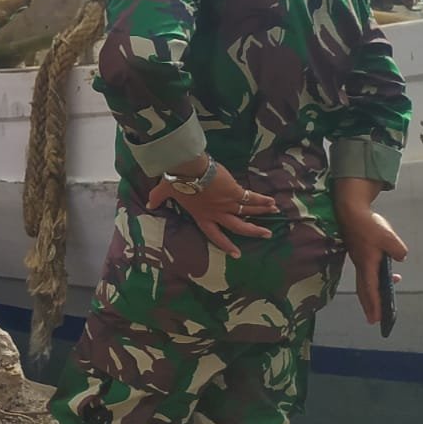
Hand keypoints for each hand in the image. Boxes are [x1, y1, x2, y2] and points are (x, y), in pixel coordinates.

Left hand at [147, 159, 278, 257]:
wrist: (189, 169)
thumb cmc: (176, 180)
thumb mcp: (165, 191)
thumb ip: (158, 198)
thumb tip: (148, 204)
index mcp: (201, 216)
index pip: (214, 235)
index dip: (225, 244)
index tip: (236, 254)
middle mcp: (217, 213)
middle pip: (238, 227)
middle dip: (252, 232)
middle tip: (265, 235)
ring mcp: (227, 204)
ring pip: (248, 212)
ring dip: (262, 212)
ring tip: (274, 214)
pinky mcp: (235, 192)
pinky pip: (251, 198)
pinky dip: (262, 200)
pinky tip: (272, 201)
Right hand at [337, 207, 407, 325]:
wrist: (350, 211)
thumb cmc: (368, 225)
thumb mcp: (388, 237)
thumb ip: (397, 250)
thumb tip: (399, 257)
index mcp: (367, 264)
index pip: (371, 289)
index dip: (374, 305)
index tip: (377, 319)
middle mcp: (361, 265)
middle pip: (364, 290)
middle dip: (369, 305)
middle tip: (373, 319)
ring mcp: (359, 259)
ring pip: (364, 282)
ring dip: (371, 294)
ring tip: (381, 301)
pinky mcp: (359, 253)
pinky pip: (366, 273)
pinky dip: (372, 281)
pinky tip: (385, 274)